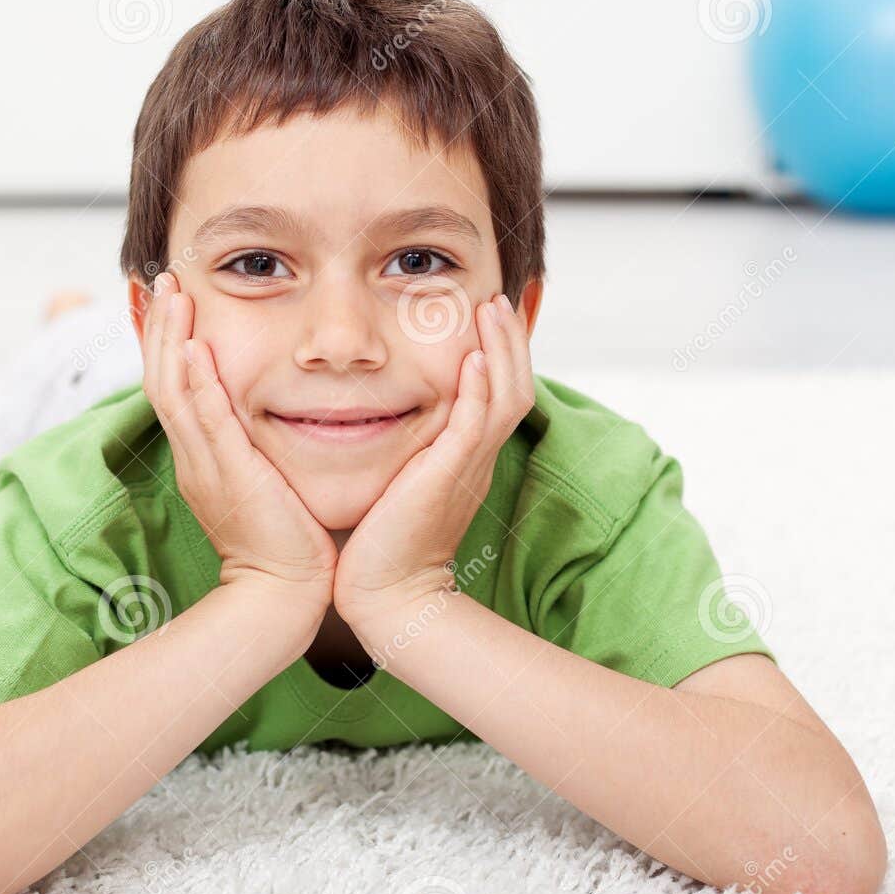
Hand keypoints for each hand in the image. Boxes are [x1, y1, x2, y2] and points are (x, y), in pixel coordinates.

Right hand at [141, 271, 336, 614]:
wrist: (283, 596)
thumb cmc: (288, 546)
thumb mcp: (264, 487)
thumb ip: (257, 453)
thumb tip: (267, 425)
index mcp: (201, 460)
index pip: (174, 390)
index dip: (165, 345)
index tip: (167, 304)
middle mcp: (194, 459)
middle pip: (161, 380)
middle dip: (159, 328)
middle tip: (161, 280)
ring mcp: (206, 467)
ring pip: (174, 391)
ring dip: (171, 339)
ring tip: (172, 293)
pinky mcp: (230, 475)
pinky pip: (207, 420)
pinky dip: (198, 382)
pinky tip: (196, 347)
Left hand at [334, 292, 534, 634]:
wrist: (385, 595)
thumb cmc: (380, 542)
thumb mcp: (400, 482)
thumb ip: (405, 449)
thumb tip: (382, 415)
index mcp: (466, 458)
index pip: (496, 393)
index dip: (499, 353)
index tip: (487, 315)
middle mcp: (474, 459)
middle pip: (513, 386)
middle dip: (508, 340)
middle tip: (498, 299)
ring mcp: (466, 468)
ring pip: (504, 397)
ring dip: (501, 350)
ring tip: (492, 309)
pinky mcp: (448, 479)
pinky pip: (474, 426)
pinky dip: (479, 390)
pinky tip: (474, 359)